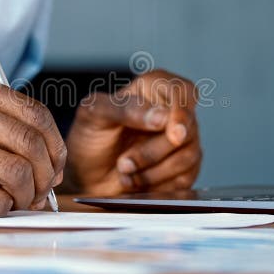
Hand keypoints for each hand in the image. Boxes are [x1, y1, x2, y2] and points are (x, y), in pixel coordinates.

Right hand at [0, 71, 65, 215]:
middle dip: (47, 174)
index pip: (33, 113)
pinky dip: (4, 210)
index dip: (54, 144)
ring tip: (17, 201)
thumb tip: (53, 161)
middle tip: (41, 191)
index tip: (54, 166)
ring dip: (28, 196)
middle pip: (31, 143)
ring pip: (18, 173)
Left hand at [64, 69, 200, 195]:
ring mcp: (182, 142)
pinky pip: (185, 180)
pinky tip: (137, 183)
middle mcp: (173, 113)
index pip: (183, 91)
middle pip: (186, 130)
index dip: (182, 112)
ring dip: (153, 172)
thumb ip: (124, 108)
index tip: (173, 134)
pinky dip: (158, 186)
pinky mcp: (184, 169)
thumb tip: (161, 116)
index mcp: (153, 88)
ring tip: (124, 173)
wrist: (86, 175)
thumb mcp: (94, 114)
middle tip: (123, 162)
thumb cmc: (90, 137)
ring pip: (188, 157)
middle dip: (152, 152)